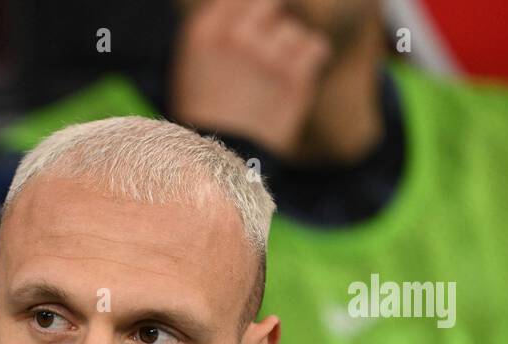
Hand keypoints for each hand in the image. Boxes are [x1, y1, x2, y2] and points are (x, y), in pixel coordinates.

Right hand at [170, 0, 330, 157]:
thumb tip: (250, 10)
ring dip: (288, 49)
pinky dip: (310, 59)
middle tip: (267, 46)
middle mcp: (236, 36)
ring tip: (273, 77)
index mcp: (203, 33)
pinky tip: (296, 76)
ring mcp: (267, 54)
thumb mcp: (192, 68)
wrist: (219, 164)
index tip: (257, 20)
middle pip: (269, 2)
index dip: (252, 8)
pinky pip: (315, 47)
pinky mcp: (294, 75)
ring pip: (293, 30)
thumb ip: (219, 32)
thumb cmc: (204, 118)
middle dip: (271, 22)